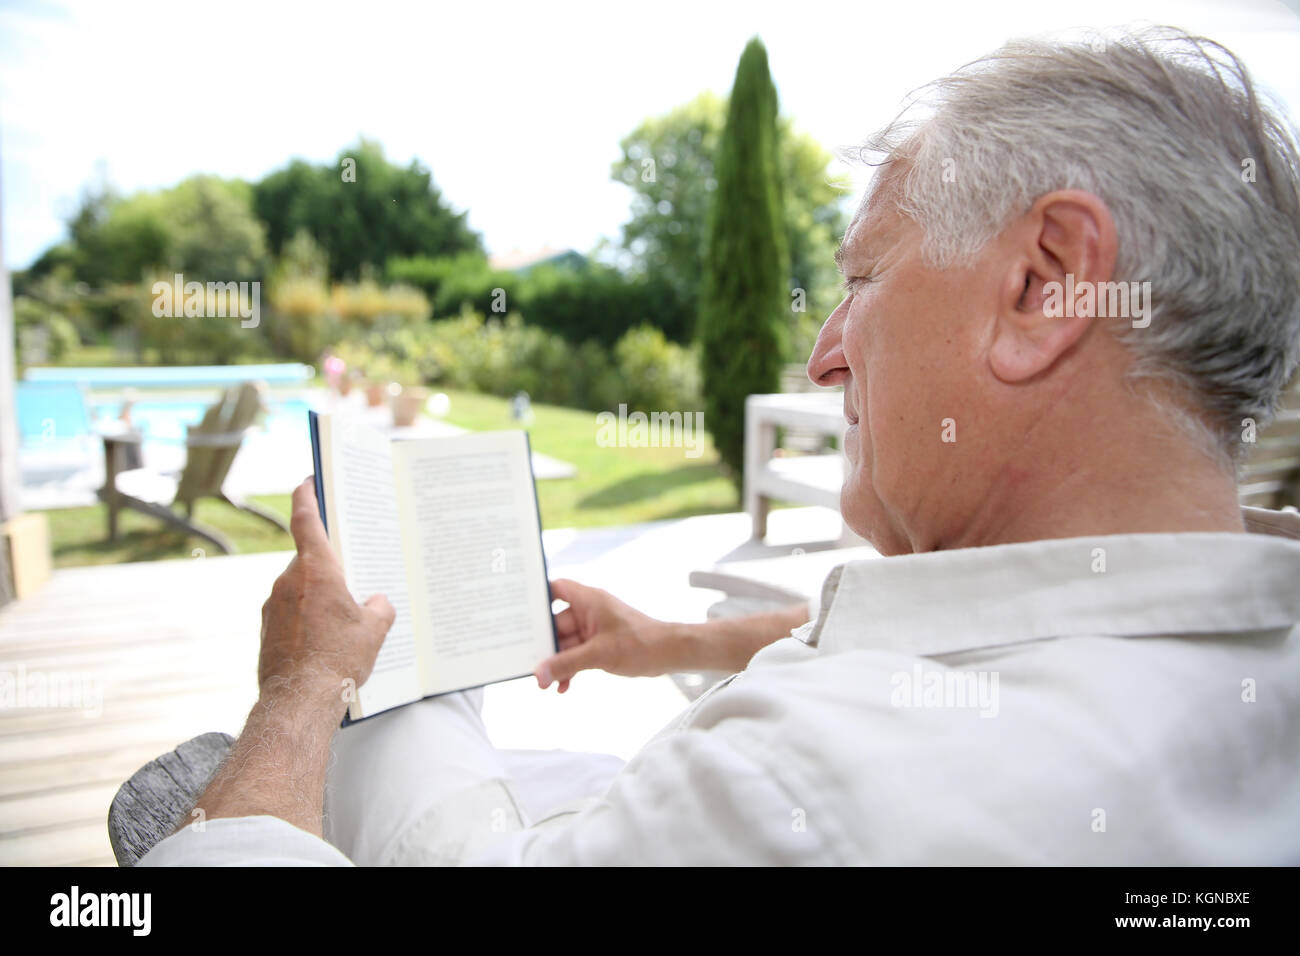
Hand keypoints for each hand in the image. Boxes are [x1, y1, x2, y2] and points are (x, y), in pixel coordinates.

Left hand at [259, 478, 395, 706]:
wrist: (298, 701)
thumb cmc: (338, 660)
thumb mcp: (375, 630)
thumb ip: (379, 607)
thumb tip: (377, 602)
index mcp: (316, 570)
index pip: (305, 519)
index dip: (307, 495)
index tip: (309, 480)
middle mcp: (289, 581)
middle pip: (309, 558)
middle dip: (331, 563)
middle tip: (353, 571)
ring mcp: (273, 605)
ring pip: (300, 587)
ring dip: (320, 594)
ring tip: (344, 618)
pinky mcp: (267, 628)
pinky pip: (291, 611)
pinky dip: (308, 616)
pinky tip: (326, 639)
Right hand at [535, 579, 685, 691]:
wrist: (670, 654)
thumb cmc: (642, 642)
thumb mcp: (600, 654)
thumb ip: (567, 664)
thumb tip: (539, 674)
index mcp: (589, 600)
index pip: (556, 589)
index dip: (538, 599)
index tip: (520, 615)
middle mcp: (589, 611)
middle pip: (556, 624)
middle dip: (545, 646)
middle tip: (530, 665)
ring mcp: (594, 629)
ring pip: (565, 644)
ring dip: (557, 663)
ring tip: (544, 683)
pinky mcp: (599, 645)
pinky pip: (577, 655)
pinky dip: (570, 668)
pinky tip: (563, 686)